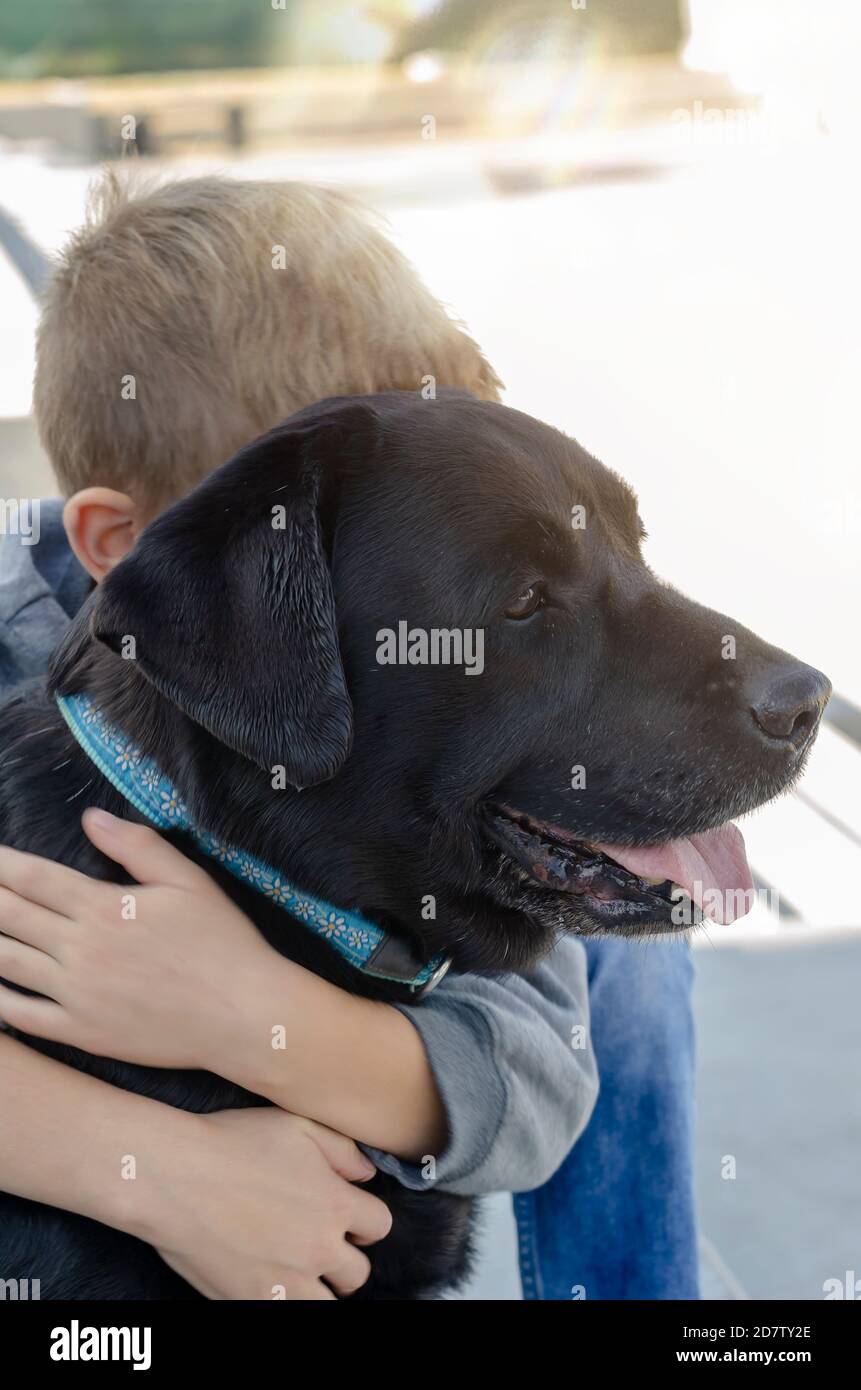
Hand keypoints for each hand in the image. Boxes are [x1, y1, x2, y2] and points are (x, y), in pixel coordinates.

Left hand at [0, 809, 275, 1068]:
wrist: (243, 1016)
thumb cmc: (222, 943)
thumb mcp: (189, 881)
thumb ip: (137, 846)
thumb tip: (91, 818)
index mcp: (105, 907)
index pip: (33, 878)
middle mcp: (82, 949)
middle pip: (9, 916)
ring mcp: (78, 995)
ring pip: (7, 964)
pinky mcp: (83, 1033)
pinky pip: (24, 1016)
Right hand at [143, 1108, 391, 1299]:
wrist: (175, 1175)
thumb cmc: (233, 1141)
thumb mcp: (297, 1125)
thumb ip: (343, 1150)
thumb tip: (366, 1175)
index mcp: (336, 1205)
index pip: (379, 1225)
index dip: (363, 1219)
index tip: (343, 1214)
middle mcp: (319, 1248)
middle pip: (357, 1272)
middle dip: (343, 1257)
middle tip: (316, 1242)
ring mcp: (286, 1281)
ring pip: (327, 1304)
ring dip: (319, 1287)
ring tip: (297, 1268)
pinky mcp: (253, 1300)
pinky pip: (287, 1313)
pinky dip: (285, 1300)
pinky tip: (271, 1280)